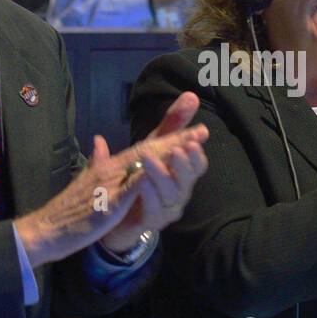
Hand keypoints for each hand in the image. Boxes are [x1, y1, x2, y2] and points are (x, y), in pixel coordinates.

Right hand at [16, 95, 208, 265]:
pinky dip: (138, 183)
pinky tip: (153, 175)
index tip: (194, 131)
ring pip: (139, 167)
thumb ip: (97, 160)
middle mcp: (110, 170)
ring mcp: (107, 186)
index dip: (170, 139)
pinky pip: (124, 193)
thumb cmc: (70, 207)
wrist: (47, 228)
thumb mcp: (87, 180)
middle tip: (200, 132)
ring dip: (164, 156)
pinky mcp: (104, 206)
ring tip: (185, 146)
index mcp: (110, 166)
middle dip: (174, 141)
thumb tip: (99, 140)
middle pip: (147, 152)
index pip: (144, 148)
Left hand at [101, 92, 209, 251]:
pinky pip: (153, 209)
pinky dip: (148, 195)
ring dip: (160, 175)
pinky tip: (140, 181)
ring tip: (147, 160)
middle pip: (188, 179)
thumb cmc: (141, 176)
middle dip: (182, 163)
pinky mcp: (151, 222)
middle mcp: (180, 192)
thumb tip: (192, 96)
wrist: (118, 214)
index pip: (198, 165)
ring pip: (170, 194)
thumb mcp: (155, 147)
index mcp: (182, 174)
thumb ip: (173, 125)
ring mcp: (167, 209)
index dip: (197, 153)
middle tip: (175, 149)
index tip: (196, 138)